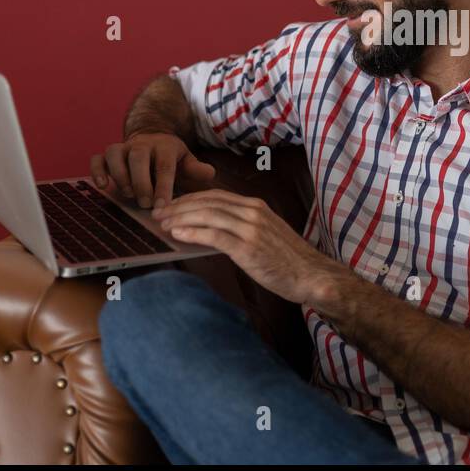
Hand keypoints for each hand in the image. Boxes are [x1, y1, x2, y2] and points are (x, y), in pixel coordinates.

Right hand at [90, 132, 215, 208]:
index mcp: (164, 146)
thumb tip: (210, 174)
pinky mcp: (107, 155)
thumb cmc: (170, 158)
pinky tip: (102, 186)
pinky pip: (97, 158)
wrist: (151, 139)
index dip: (163, 186)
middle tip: (145, 203)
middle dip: (141, 182)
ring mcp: (123, 148)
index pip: (164, 166)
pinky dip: (97, 171)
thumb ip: (196, 169)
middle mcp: (142, 144)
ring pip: (115, 154)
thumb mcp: (185, 161)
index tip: (163, 206)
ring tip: (127, 194)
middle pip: (138, 158)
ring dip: (120, 176)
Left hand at [151, 190, 347, 304]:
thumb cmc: (287, 260)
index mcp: (256, 206)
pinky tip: (178, 234)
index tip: (171, 205)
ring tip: (163, 223)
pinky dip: (194, 232)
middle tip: (158, 213)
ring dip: (181, 217)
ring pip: (208, 215)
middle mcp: (253, 212)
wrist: (311, 275)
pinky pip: (215, 235)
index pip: (215, 195)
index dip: (190, 198)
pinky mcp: (249, 247)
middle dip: (180, 206)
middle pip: (208, 202)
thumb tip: (212, 230)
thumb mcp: (266, 234)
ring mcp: (251, 229)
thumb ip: (242, 227)